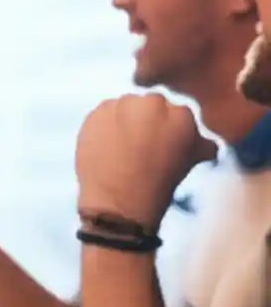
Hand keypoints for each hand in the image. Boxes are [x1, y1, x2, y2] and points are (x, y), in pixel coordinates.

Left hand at [75, 93, 216, 231]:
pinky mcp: (97, 112)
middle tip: (138, 146)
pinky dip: (104, 125)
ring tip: (119, 148)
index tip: (158, 145)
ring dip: (124, 120)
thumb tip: (208, 143)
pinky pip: (102, 113)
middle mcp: (153, 103)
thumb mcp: (189, 162)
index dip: (166, 130)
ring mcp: (123, 105)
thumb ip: (200, 144)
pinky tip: (104, 145)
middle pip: (150, 105)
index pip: (175, 112)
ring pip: (125, 106)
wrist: (118, 203)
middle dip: (146, 121)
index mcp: (182, 114)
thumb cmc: (157, 186)